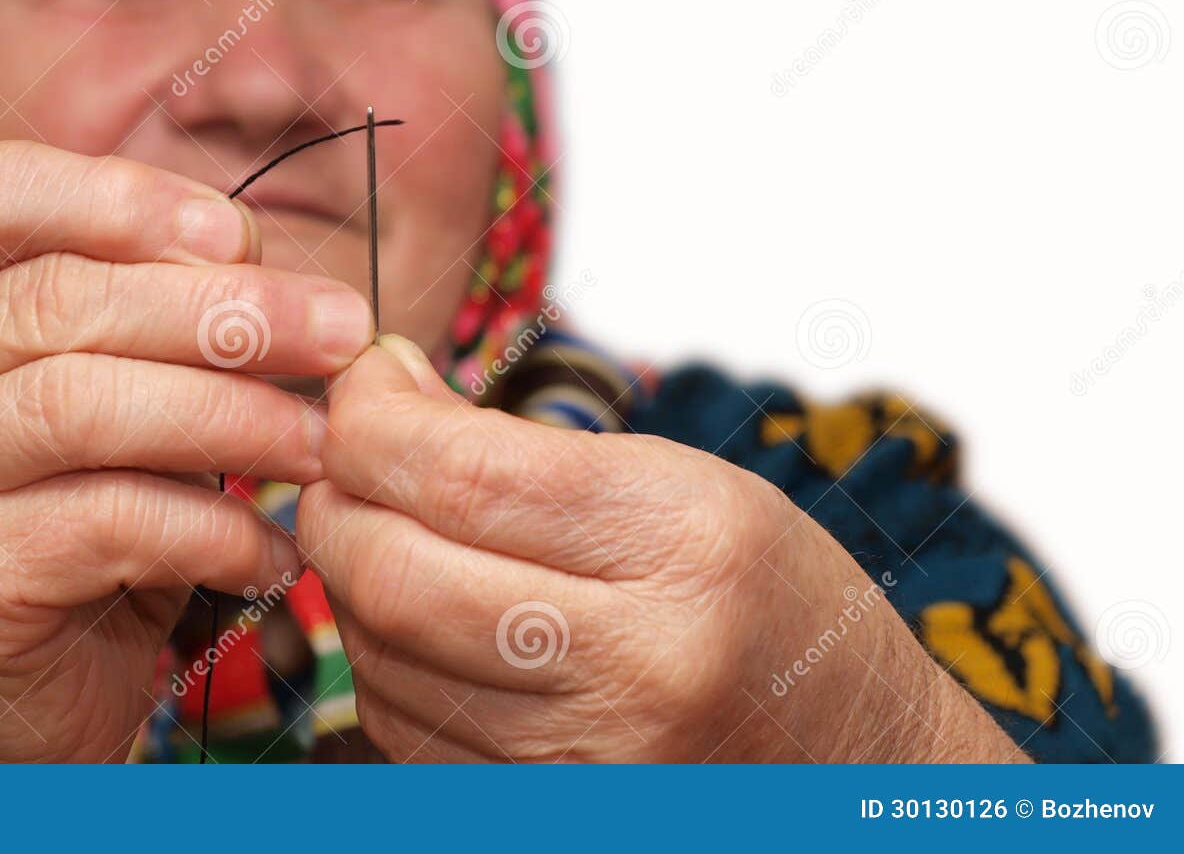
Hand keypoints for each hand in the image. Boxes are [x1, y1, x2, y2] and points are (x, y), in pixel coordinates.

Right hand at [0, 141, 370, 762]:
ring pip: (77, 407)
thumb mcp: (140, 391)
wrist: (24, 688)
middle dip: (223, 313)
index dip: (121, 197)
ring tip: (320, 446)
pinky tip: (276, 551)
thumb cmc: (99, 512)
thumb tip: (288, 281)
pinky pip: (103, 525)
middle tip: (342, 335)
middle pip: (58, 302)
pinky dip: (213, 532)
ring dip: (228, 418)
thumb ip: (180, 316)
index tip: (239, 235)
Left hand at [298, 337, 1026, 762]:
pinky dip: (381, 657)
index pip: (463, 476)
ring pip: (382, 657)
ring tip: (383, 525)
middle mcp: (638, 666)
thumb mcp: (689, 486)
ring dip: (349, 577)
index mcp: (686, 547)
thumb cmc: (773, 602)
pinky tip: (415, 613)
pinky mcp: (543, 815)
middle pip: (398, 573)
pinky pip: (403, 730)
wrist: (860, 765)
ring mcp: (588, 765)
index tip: (364, 383)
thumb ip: (530, 448)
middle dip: (333, 499)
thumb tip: (385, 400)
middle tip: (341, 456)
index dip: (373, 419)